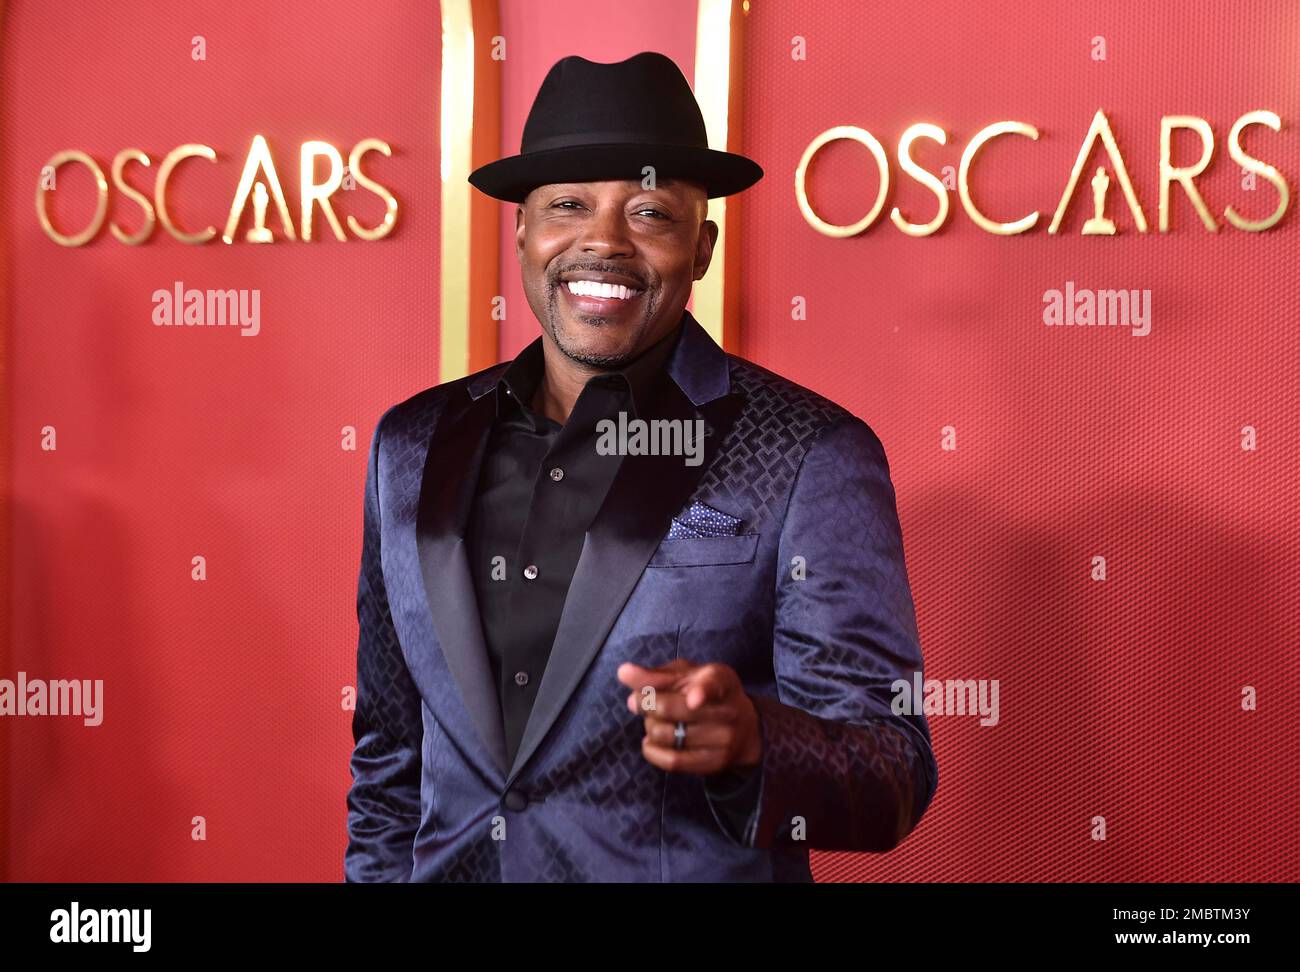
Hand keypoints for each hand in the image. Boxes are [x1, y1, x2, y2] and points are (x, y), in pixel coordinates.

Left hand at [617, 658, 761, 774]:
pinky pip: (672, 761)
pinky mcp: (714, 763)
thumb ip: (655, 674)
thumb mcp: (686, 675)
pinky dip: (652, 751)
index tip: (693, 699)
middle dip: (645, 703)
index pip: (713, 685)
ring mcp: (723, 740)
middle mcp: (728, 710)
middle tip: (637, 700)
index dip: (702, 693)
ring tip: (653, 721)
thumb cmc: (704, 692)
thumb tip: (623, 672)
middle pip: (672, 710)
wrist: (743, 728)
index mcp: (722, 679)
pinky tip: (651, 742)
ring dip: (649, 726)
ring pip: (666, 734)